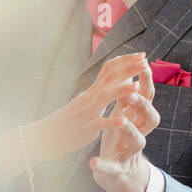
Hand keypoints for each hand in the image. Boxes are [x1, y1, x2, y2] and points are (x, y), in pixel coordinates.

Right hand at [27, 52, 149, 162]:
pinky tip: (124, 121)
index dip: (126, 61)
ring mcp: (87, 112)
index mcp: (92, 91)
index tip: (141, 55)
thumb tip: (117, 77)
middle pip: (110, 77)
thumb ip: (101, 90)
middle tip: (145, 60)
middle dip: (128, 68)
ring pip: (104, 97)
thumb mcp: (85, 101)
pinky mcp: (85, 129)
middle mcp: (89, 97)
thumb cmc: (68, 119)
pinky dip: (111, 122)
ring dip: (121, 91)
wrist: (46, 136)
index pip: (109, 69)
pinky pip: (99, 124)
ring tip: (138, 86)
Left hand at [89, 61, 157, 191]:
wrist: (118, 173)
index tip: (144, 64)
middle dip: (143, 106)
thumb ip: (129, 96)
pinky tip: (92, 161)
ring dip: (129, 131)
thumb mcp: (125, 115)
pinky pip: (112, 168)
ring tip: (121, 122)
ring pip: (138, 142)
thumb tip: (132, 69)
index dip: (147, 82)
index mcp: (138, 119)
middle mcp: (139, 134)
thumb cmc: (120, 138)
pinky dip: (103, 165)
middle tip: (132, 95)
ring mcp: (129, 153)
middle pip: (151, 118)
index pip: (148, 97)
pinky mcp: (116, 169)